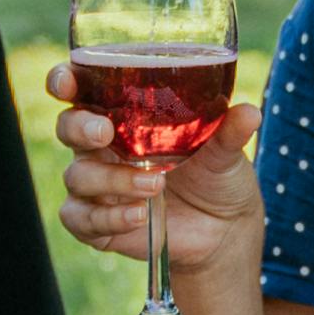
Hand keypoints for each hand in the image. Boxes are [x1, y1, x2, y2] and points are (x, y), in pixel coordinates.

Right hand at [47, 64, 266, 285]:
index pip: (81, 90)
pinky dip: (108, 217)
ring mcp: (97, 186)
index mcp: (124, 117)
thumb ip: (230, 132)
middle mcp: (102, 148)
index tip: (66, 83)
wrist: (224, 233)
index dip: (64, 81)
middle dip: (79, 127)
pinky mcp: (98, 224)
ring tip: (156, 187)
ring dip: (113, 180)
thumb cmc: (218, 178)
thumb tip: (249, 112)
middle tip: (105, 133)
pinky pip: (82, 218)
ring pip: (78, 176)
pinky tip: (138, 216)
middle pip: (67, 127)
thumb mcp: (226, 153)